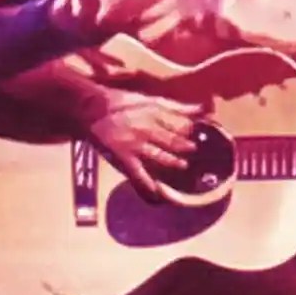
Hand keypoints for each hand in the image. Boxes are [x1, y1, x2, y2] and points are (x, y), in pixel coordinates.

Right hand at [84, 87, 203, 200]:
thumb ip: (179, 108)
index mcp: (156, 114)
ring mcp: (135, 145)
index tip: (203, 134)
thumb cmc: (123, 104)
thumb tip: (204, 108)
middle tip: (196, 150)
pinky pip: (137, 174)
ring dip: (172, 162)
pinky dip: (147, 185)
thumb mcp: (153, 101)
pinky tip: (157, 193)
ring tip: (182, 165)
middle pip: (172, 140)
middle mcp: (147, 129)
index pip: (180, 124)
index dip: (191, 130)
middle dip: (185, 146)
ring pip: (159, 156)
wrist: (92, 109)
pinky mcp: (123, 158)